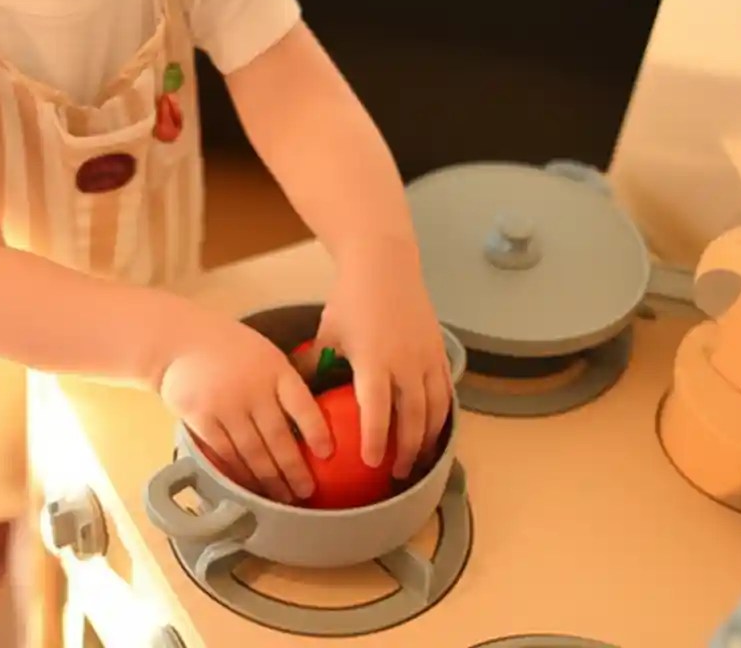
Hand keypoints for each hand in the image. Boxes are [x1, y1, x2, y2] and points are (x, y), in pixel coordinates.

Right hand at [156, 310, 332, 503]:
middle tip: (306, 492)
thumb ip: (285, 383)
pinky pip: (226, 454)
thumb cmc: (231, 349)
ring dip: (270, 480)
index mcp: (275, 370)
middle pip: (278, 438)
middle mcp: (253, 390)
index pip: (302, 405)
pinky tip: (251, 487)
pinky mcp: (202, 420)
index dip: (316, 432)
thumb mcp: (266, 354)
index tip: (326, 454)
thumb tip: (312, 423)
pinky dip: (240, 474)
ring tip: (283, 498)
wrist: (180, 342)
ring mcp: (226, 407)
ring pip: (253, 453)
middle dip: (294, 470)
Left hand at [311, 237, 451, 478]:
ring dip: (427, 439)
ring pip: (435, 409)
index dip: (377, 441)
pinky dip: (441, 415)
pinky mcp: (439, 351)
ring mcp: (426, 358)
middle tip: (396, 475)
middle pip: (413, 419)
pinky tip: (433, 430)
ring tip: (417, 460)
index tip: (372, 464)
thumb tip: (295, 393)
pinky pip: (445, 391)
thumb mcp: (327, 333)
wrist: (386, 266)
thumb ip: (313, 364)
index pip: (378, 412)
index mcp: (374, 361)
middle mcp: (405, 363)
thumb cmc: (351, 299)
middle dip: (406, 451)